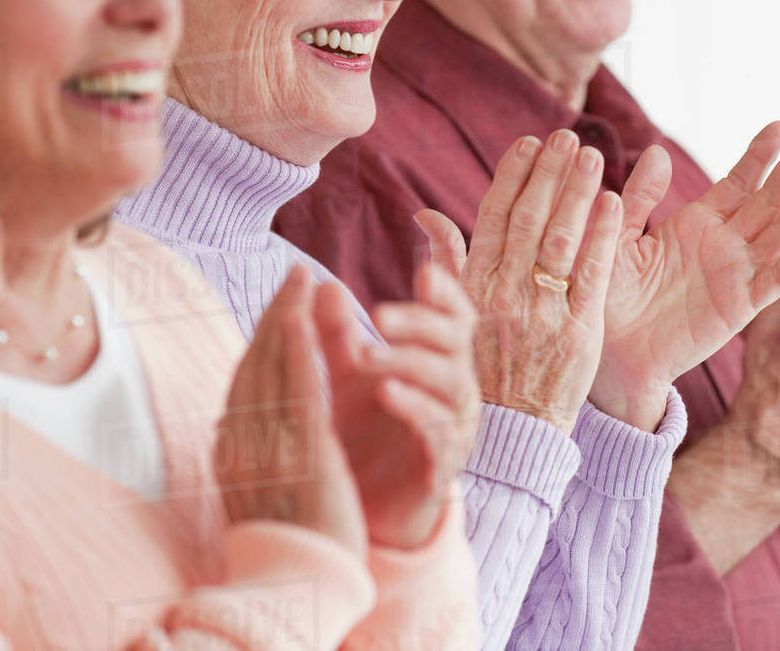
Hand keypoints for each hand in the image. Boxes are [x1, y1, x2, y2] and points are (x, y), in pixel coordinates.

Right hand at [214, 266, 365, 556]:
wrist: (293, 594)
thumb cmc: (286, 550)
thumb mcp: (258, 493)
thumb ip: (249, 452)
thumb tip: (235, 422)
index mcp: (233, 454)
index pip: (244, 381)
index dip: (261, 338)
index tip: (280, 306)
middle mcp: (242, 445)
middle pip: (253, 364)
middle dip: (274, 314)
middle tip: (294, 274)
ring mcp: (267, 448)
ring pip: (270, 368)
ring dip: (285, 317)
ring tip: (302, 279)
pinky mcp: (301, 455)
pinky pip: (295, 390)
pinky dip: (296, 350)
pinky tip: (304, 319)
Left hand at [313, 264, 479, 549]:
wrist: (365, 508)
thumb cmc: (364, 432)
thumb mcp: (347, 377)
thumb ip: (337, 333)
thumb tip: (324, 283)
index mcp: (438, 357)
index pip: (454, 313)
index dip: (447, 289)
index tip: (423, 271)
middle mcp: (455, 385)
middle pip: (454, 339)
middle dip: (419, 322)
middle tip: (378, 314)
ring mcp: (455, 425)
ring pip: (449, 381)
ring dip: (410, 363)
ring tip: (368, 356)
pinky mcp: (443, 464)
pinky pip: (440, 431)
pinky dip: (416, 408)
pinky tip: (387, 394)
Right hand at [416, 129, 622, 432]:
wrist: (511, 430)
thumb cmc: (479, 369)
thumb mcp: (453, 315)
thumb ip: (448, 260)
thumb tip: (424, 214)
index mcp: (475, 286)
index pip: (494, 217)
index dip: (511, 176)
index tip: (528, 142)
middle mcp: (507, 292)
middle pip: (530, 219)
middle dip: (548, 173)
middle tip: (566, 136)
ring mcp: (545, 311)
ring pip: (561, 238)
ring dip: (577, 192)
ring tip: (591, 155)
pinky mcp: (581, 331)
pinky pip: (592, 275)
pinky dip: (602, 235)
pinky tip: (612, 201)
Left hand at [588, 122, 779, 429]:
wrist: (611, 353)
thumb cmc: (611, 295)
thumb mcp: (621, 235)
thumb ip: (642, 196)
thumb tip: (657, 150)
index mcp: (698, 222)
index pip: (739, 181)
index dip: (761, 154)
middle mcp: (725, 244)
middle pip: (769, 199)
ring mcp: (737, 274)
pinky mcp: (741, 306)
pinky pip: (774, 277)